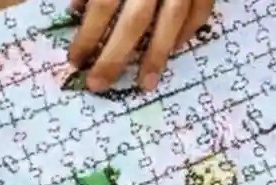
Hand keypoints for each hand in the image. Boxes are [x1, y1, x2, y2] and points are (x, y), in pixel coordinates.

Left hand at [69, 0, 213, 92]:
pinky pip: (201, 11)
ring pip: (172, 21)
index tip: (75, 61)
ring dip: (156, 57)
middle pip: (133, 23)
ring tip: (145, 86)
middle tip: (98, 85)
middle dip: (114, 58)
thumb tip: (75, 10)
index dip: (87, 36)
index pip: (102, 7)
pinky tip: (174, 49)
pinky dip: (187, 33)